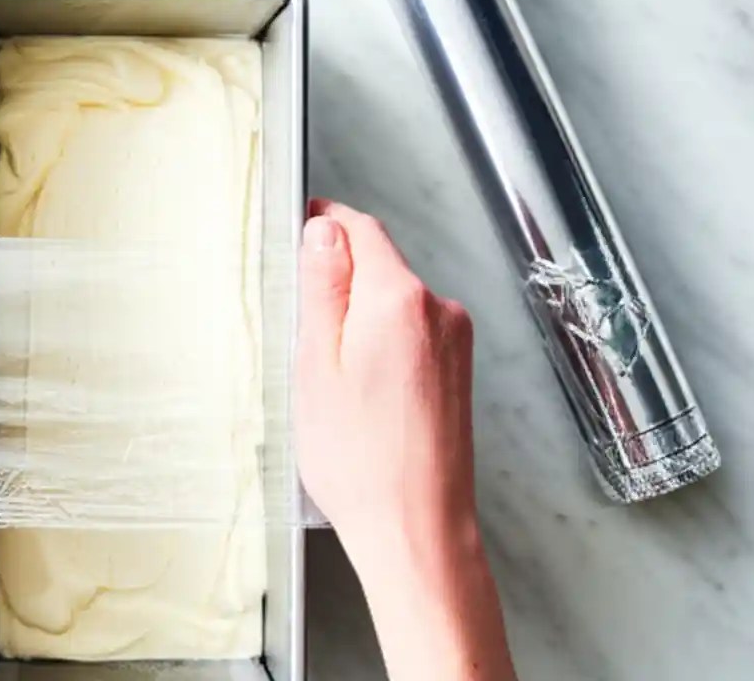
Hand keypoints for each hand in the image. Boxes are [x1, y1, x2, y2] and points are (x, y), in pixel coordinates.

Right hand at [295, 198, 514, 679]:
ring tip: (331, 379)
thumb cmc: (361, 462)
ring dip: (359, 319)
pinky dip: (380, 347)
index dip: (323, 225)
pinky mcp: (457, 370)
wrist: (415, 528)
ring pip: (393, 301)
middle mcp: (438, 311)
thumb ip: (321, 288)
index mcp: (399, 299)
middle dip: (338, 283)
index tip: (296, 235)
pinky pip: (410, 335)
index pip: (360, 228)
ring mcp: (454, 341)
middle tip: (302, 334)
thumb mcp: (316, 365)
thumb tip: (322, 230)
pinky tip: (359, 395)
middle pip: (379, 264)